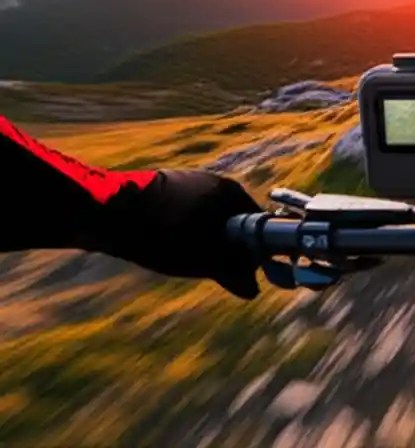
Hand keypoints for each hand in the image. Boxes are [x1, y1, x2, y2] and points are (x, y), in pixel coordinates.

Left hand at [82, 170, 261, 298]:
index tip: (243, 269)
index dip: (253, 248)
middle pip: (230, 218)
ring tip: (184, 259)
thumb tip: (252, 289)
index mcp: (229, 191)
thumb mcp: (203, 260)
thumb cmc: (163, 234)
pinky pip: (183, 211)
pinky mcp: (161, 185)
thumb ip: (231, 272)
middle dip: (225, 244)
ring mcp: (185, 179)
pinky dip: (181, 229)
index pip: (256, 222)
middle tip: (212, 268)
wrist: (104, 210)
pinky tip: (164, 245)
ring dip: (201, 237)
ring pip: (205, 216)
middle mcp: (212, 179)